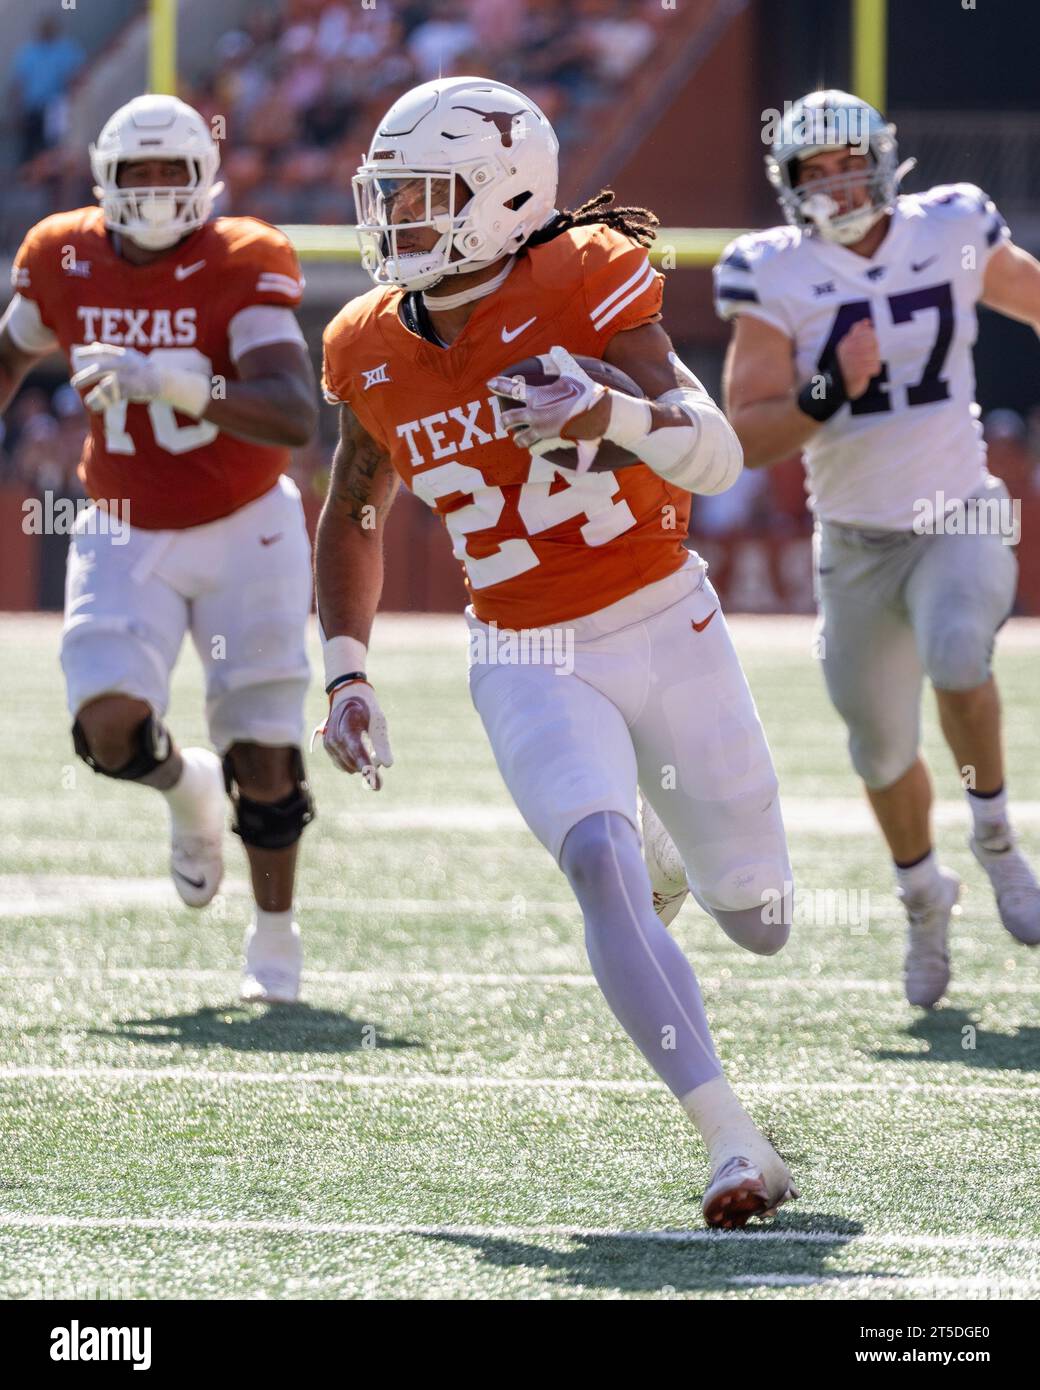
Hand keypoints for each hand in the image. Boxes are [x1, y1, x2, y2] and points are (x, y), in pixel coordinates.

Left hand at [71, 344, 161, 411]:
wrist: (164, 382)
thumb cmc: (145, 370)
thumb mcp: (129, 356)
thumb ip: (112, 352)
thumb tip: (94, 345)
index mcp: (123, 354)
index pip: (102, 351)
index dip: (88, 353)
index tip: (75, 356)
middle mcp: (125, 364)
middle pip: (101, 368)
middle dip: (86, 376)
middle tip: (74, 384)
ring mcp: (129, 377)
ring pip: (106, 386)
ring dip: (96, 396)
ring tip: (87, 402)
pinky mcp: (132, 389)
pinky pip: (114, 398)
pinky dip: (103, 403)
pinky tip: (94, 407)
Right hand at [314, 681, 392, 789]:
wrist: (347, 696)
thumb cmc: (367, 708)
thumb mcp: (379, 721)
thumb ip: (382, 744)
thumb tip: (387, 765)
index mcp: (349, 729)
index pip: (359, 755)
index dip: (369, 771)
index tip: (377, 786)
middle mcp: (335, 738)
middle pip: (355, 765)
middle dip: (370, 765)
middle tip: (378, 753)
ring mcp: (329, 744)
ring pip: (350, 768)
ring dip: (361, 764)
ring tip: (368, 747)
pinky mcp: (328, 748)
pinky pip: (343, 766)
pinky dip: (353, 762)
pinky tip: (359, 750)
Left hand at [488, 345, 607, 468]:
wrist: (598, 414)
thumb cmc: (585, 392)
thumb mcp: (573, 372)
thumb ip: (561, 359)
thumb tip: (555, 348)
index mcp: (537, 396)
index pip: (513, 389)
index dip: (499, 385)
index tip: (489, 384)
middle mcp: (535, 415)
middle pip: (509, 419)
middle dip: (504, 420)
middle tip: (504, 421)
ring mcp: (541, 430)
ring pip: (520, 438)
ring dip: (518, 437)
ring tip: (517, 437)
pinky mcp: (550, 441)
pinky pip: (536, 448)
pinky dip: (534, 448)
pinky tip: (532, 450)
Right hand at [835, 320, 881, 399]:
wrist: (837, 387)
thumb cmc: (846, 365)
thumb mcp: (848, 347)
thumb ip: (857, 333)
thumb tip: (866, 321)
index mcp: (845, 343)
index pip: (863, 330)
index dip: (870, 335)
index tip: (869, 343)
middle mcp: (847, 351)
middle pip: (871, 341)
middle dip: (874, 348)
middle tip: (870, 355)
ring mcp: (852, 362)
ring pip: (874, 354)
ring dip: (874, 360)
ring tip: (868, 365)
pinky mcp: (857, 374)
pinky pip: (874, 367)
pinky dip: (874, 370)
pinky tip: (869, 372)